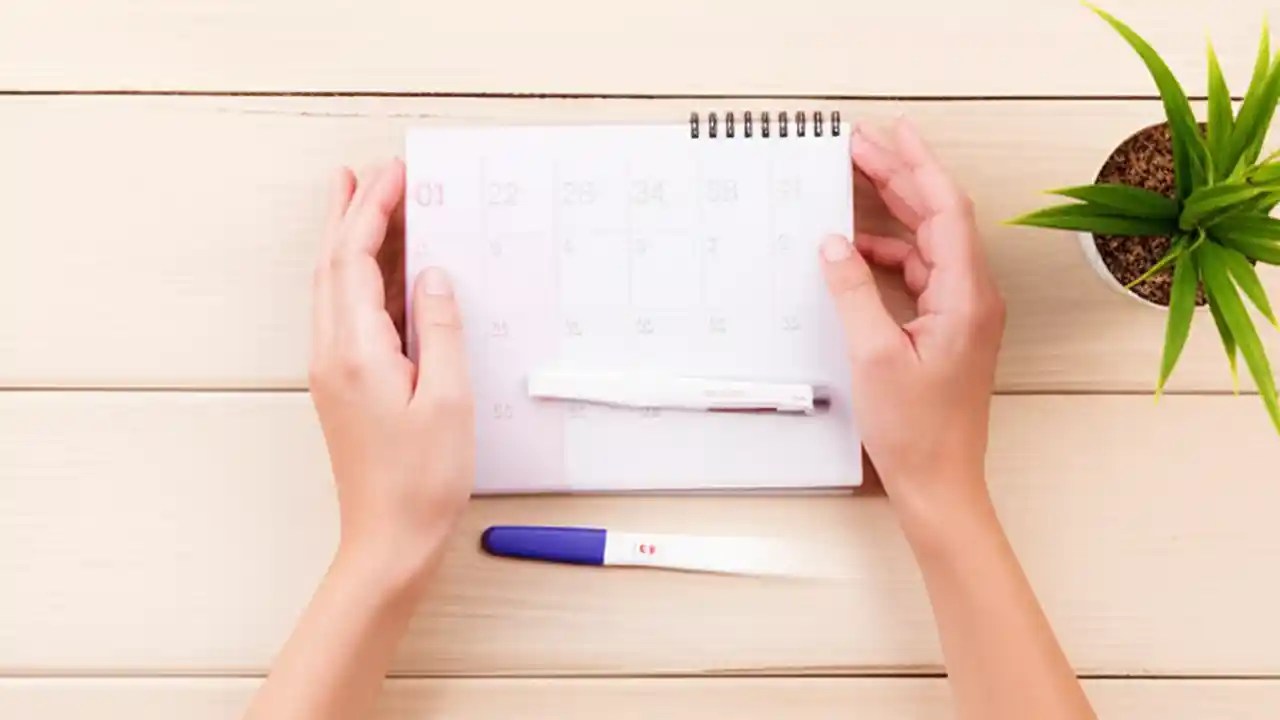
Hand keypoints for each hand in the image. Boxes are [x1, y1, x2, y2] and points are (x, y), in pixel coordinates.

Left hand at [309, 159, 474, 591]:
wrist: (388, 540)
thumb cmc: (422, 480)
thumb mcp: (449, 400)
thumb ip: (441, 330)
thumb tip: (433, 277)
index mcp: (356, 351)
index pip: (355, 260)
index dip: (372, 211)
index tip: (393, 174)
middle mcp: (332, 354)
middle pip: (332, 265)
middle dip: (348, 213)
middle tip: (363, 172)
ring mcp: (333, 371)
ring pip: (332, 287)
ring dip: (346, 241)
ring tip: (358, 203)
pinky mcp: (343, 386)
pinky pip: (344, 314)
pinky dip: (358, 277)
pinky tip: (380, 273)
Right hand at [820, 119, 1004, 525]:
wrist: (940, 484)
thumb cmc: (918, 432)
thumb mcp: (874, 357)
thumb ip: (853, 294)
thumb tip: (833, 245)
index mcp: (966, 297)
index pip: (945, 211)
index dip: (919, 165)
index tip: (894, 132)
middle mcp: (972, 297)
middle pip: (937, 218)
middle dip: (900, 177)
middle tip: (861, 146)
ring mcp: (962, 313)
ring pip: (928, 243)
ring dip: (893, 212)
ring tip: (856, 183)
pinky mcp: (948, 329)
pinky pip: (920, 274)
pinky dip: (890, 255)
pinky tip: (858, 251)